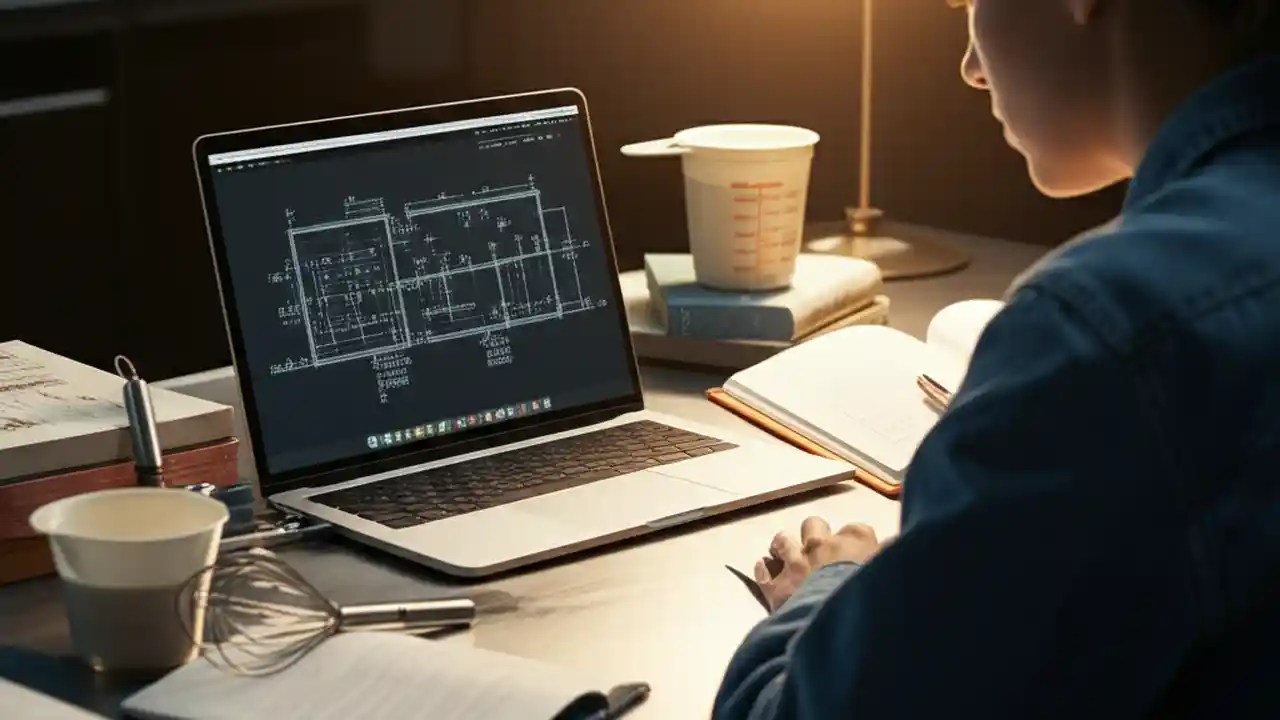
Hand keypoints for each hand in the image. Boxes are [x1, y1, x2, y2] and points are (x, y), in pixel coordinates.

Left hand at [754, 517, 880, 611]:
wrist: (838, 621)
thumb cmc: (871, 597)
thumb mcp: (888, 573)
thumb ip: (891, 557)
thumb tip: (897, 545)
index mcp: (854, 540)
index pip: (857, 529)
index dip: (857, 540)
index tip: (860, 552)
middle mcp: (822, 544)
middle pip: (814, 525)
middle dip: (815, 535)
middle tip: (819, 549)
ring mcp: (796, 562)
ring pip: (783, 540)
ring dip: (784, 546)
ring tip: (786, 555)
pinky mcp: (777, 586)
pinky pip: (763, 570)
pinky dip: (764, 570)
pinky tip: (766, 572)